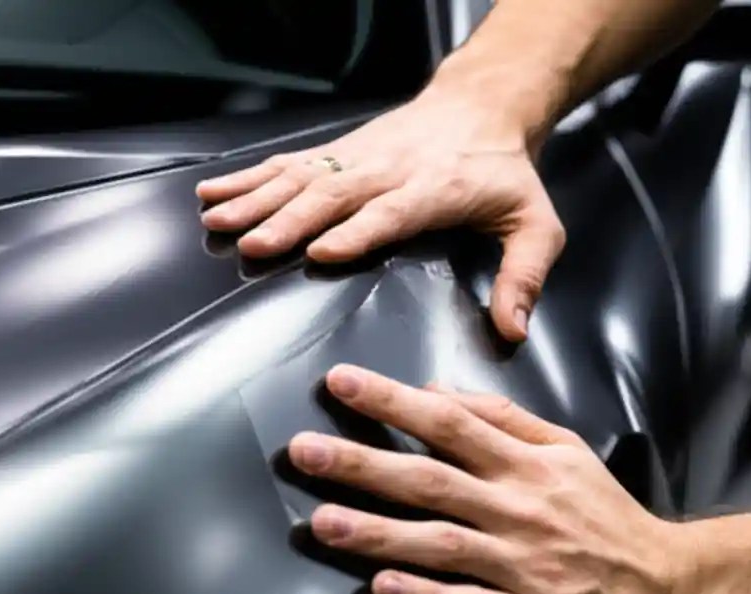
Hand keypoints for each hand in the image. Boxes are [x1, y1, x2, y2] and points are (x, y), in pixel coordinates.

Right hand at [196, 87, 564, 342]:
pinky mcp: (339, 152)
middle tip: (254, 246)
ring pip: (303, 177)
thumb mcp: (536, 223)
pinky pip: (289, 163)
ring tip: (217, 219)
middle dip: (291, 219)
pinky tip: (214, 191)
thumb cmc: (504, 173)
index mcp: (434, 190)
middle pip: (334, 194)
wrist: (482, 107)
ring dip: (257, 198)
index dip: (356, 231)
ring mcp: (358, 157)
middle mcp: (389, 171)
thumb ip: (525, 275)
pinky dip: (249, 176)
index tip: (321, 252)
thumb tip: (513, 329)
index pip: (390, 212)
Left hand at [286, 364, 691, 593]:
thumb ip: (503, 418)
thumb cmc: (606, 516)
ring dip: (378, 533)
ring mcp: (520, 566)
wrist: (668, 590)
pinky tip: (384, 590)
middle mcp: (517, 510)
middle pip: (430, 481)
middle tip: (303, 451)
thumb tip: (437, 390)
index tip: (341, 383)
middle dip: (363, 464)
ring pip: (440, 544)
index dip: (392, 402)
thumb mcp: (565, 450)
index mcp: (524, 465)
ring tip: (323, 522)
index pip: (448, 423)